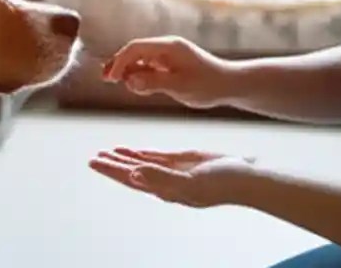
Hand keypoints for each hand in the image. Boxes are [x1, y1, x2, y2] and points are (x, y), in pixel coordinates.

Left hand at [88, 148, 258, 207]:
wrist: (246, 176)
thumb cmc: (222, 183)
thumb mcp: (190, 181)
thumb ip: (161, 177)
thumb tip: (134, 175)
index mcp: (164, 189)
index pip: (131, 179)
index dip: (112, 171)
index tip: (94, 162)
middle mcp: (165, 182)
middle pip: (132, 173)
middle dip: (112, 165)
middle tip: (93, 158)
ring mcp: (174, 172)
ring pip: (142, 164)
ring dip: (125, 158)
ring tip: (107, 152)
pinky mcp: (184, 161)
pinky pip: (157, 157)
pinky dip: (142, 153)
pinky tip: (132, 150)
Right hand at [101, 36, 234, 108]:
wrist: (229, 84)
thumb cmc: (208, 85)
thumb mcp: (180, 87)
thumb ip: (153, 83)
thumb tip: (129, 81)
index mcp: (169, 47)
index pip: (136, 48)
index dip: (120, 61)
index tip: (111, 78)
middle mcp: (167, 47)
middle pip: (135, 51)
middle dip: (120, 64)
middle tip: (106, 79)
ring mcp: (168, 55)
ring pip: (141, 60)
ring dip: (129, 71)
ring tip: (121, 83)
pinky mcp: (171, 64)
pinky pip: (149, 67)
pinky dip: (140, 75)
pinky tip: (138, 86)